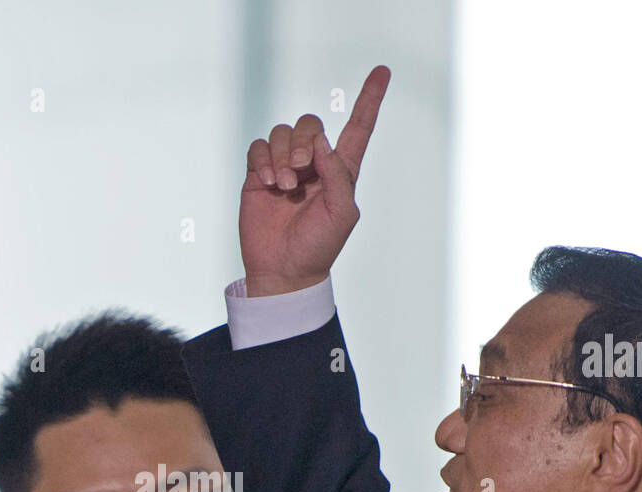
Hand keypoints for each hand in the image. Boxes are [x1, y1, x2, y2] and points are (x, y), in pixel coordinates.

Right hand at [240, 65, 389, 296]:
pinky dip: (263, 159)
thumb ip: (338, 175)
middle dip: (304, 142)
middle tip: (299, 170)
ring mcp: (284, 168)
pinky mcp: (259, 175)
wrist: (284, 270)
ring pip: (282, 132)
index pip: (358, 128)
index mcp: (340, 171)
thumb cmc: (319, 247)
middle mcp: (313, 164)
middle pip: (311, 124)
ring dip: (282, 155)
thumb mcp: (342, 214)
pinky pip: (259, 147)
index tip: (382, 72)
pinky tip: (269, 181)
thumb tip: (321, 144)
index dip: (369, 100)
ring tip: (284, 185)